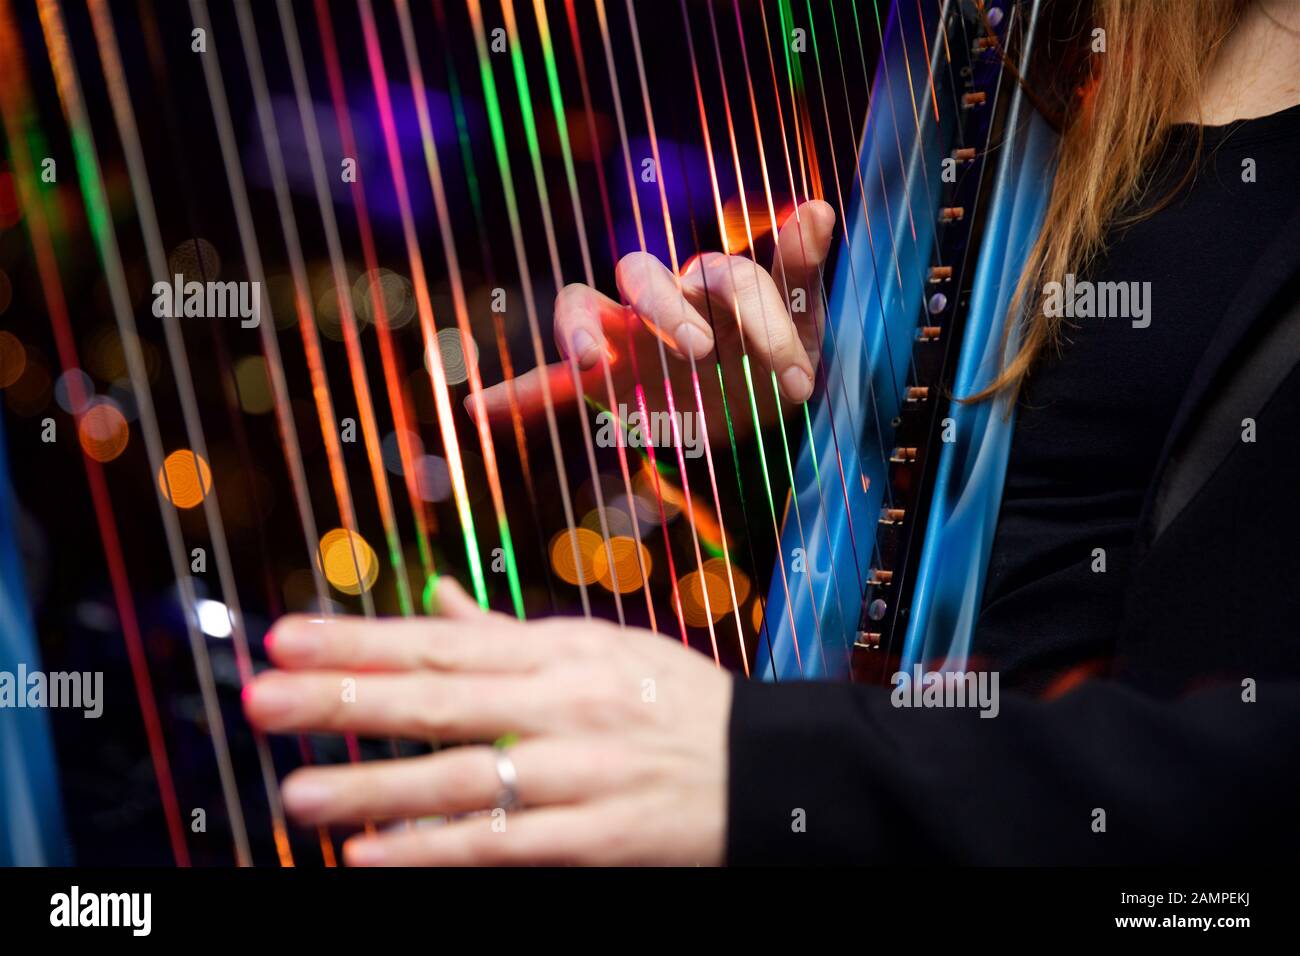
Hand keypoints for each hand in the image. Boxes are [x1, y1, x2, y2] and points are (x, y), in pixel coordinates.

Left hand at [244, 578, 733, 865]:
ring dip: (374, 785)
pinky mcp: (595, 836)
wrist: (766, 769)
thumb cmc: (673, 702)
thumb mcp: (598, 648)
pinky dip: (436, 851)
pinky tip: (373, 855)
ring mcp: (578, 769)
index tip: (284, 635)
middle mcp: (560, 702)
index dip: (359, 639)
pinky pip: (504, 843)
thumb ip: (505, 631)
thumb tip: (433, 598)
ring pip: (462, 776)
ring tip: (295, 792)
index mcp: (556, 651)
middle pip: (437, 698)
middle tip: (260, 697)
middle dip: (343, 698)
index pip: (440, 641)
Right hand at [470, 200, 835, 444]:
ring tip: (585, 364)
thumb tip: (820, 205)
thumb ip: (799, 270)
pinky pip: (547, 382)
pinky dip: (516, 396)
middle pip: (644, 275)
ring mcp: (621, 338)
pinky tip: (480, 412)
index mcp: (714, 285)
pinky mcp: (597, 383)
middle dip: (669, 309)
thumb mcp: (800, 328)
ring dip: (576, 332)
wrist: (746, 424)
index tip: (796, 379)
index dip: (761, 318)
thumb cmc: (769, 363)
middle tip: (700, 351)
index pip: (727, 277)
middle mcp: (662, 300)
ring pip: (581, 305)